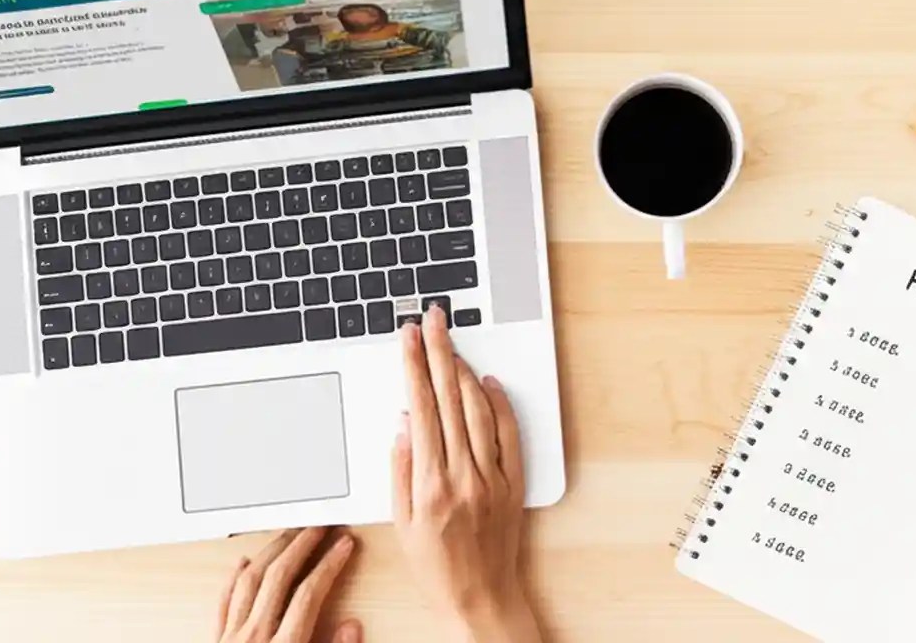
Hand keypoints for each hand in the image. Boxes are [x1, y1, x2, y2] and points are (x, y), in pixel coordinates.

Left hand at [217, 528, 360, 642]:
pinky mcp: (215, 641)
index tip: (343, 546)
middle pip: (278, 578)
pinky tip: (244, 564)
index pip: (309, 595)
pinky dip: (234, 579)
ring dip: (270, 552)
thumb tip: (352, 627)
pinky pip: (223, 602)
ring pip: (249, 582)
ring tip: (287, 536)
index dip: (329, 565)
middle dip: (301, 546)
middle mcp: (254, 638)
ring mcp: (231, 638)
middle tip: (317, 528)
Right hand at [392, 305, 541, 642]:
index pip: (421, 407)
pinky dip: (498, 403)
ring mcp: (492, 475)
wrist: (481, 596)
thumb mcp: (401, 522)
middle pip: (449, 398)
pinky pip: (508, 432)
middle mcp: (464, 473)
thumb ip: (401, 469)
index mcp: (430, 482)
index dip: (414, 367)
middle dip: (439, 352)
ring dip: (464, 370)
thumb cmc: (435, 565)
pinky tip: (487, 382)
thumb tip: (404, 423)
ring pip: (478, 408)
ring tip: (452, 343)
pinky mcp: (514, 481)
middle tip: (433, 320)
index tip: (408, 338)